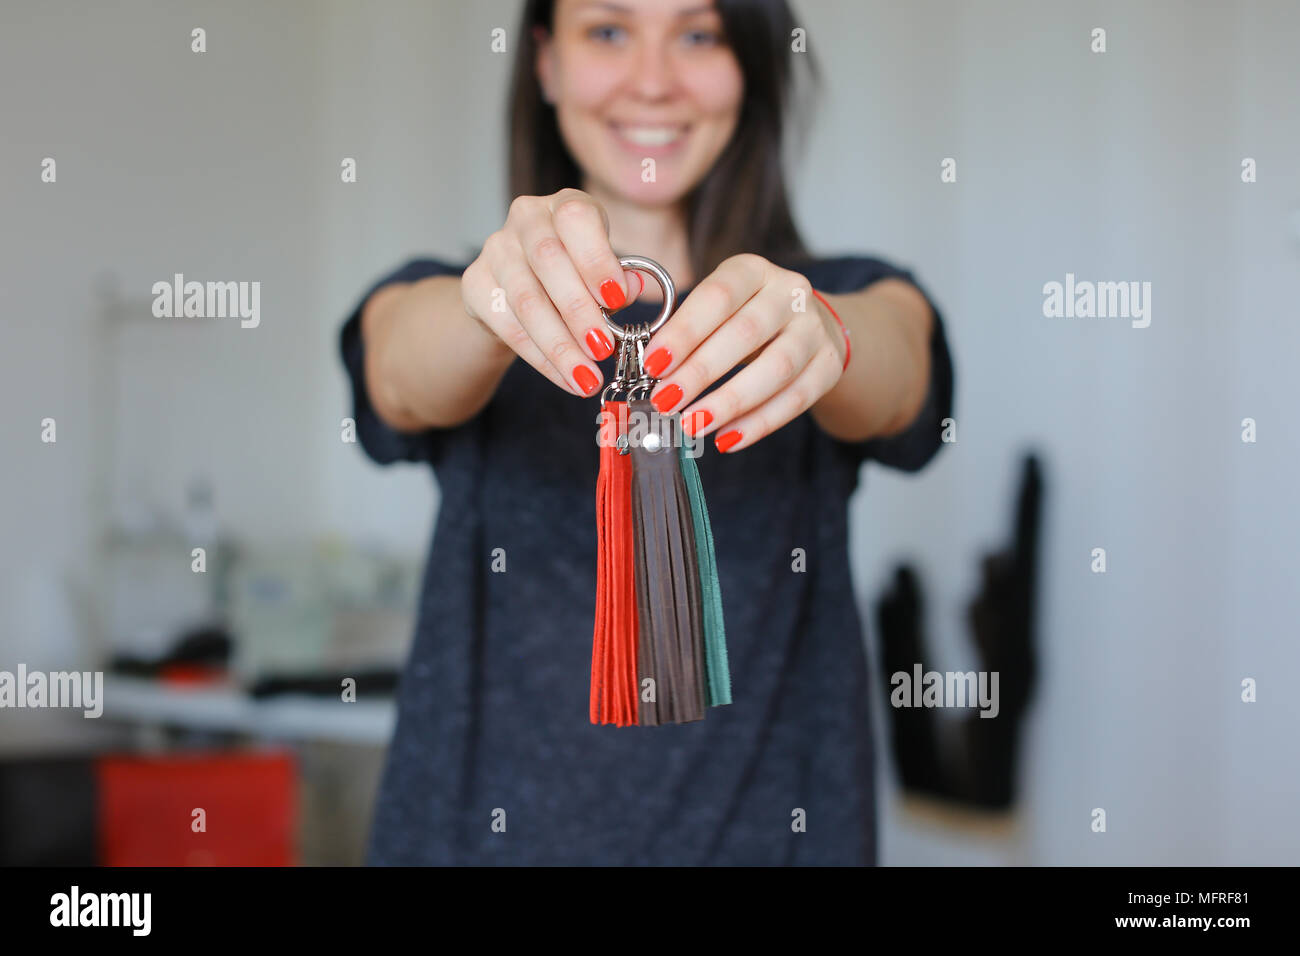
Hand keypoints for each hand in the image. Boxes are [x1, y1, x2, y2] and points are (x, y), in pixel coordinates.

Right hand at [459, 188, 643, 396]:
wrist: (521, 289)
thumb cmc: (575, 274)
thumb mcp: (604, 270)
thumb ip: (619, 278)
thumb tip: (631, 288)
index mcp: (565, 205)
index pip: (577, 219)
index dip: (597, 259)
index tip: (617, 299)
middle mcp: (526, 218)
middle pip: (549, 263)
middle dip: (580, 312)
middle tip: (603, 349)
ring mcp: (495, 249)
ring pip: (527, 302)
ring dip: (560, 346)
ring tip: (587, 378)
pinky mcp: (475, 284)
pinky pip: (508, 327)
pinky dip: (541, 359)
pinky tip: (565, 378)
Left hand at [639, 254, 846, 451]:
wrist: (809, 326)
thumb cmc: (745, 318)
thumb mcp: (719, 308)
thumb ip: (689, 331)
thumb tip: (652, 371)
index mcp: (753, 270)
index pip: (718, 296)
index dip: (684, 331)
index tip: (653, 364)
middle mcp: (790, 292)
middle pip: (746, 333)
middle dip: (700, 371)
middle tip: (665, 401)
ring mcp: (815, 329)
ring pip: (776, 369)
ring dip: (729, 402)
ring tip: (693, 424)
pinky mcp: (829, 365)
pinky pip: (796, 399)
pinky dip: (759, 423)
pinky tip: (726, 439)